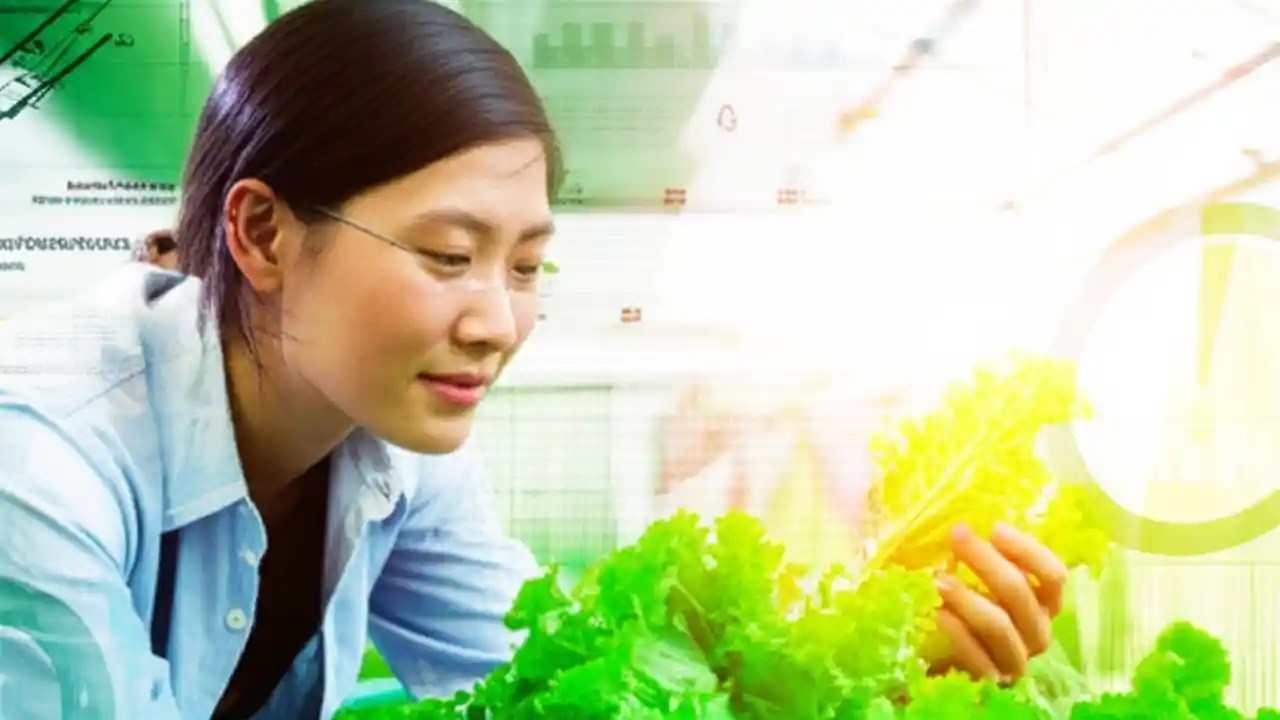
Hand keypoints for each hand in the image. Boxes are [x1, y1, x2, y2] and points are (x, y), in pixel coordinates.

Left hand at [930, 522, 1067, 683]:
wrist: (947, 662)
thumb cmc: (969, 609)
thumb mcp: (980, 579)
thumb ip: (982, 555)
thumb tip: (963, 522)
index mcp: (1044, 604)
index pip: (1053, 575)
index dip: (1027, 550)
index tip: (994, 528)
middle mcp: (1037, 632)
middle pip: (1020, 594)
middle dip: (986, 561)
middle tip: (956, 536)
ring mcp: (1016, 660)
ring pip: (999, 626)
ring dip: (968, 598)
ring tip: (938, 579)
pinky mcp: (992, 682)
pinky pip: (979, 660)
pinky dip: (959, 635)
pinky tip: (939, 614)